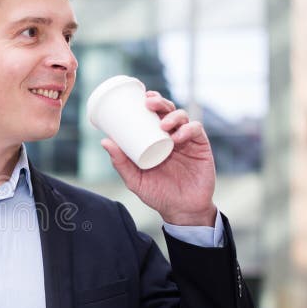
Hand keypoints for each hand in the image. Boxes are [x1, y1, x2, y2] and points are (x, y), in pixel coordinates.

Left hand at [101, 91, 216, 225]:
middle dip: (159, 102)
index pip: (153, 114)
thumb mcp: (135, 179)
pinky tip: (178, 136)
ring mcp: (187, 140)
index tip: (140, 96)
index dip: (149, 101)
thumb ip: (120, 162)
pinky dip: (188, 129)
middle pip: (167, 111)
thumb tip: (105, 141)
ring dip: (172, 115)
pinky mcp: (201, 147)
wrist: (181, 210)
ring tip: (162, 124)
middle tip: (148, 103)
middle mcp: (171, 135)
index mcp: (155, 138)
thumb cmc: (157, 194)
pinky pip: (196, 130)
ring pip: (182, 117)